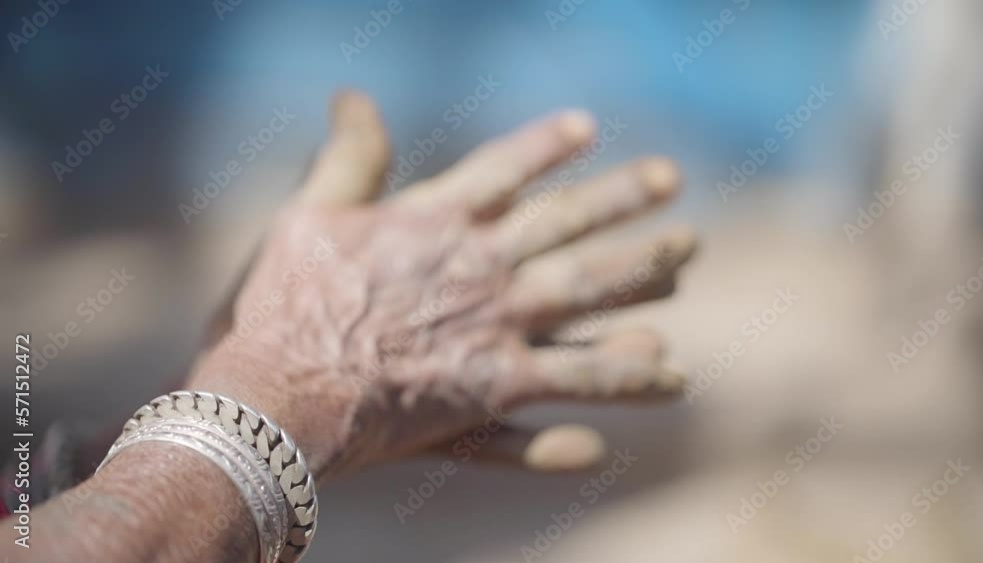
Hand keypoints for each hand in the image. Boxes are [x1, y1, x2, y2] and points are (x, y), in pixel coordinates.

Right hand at [187, 91, 695, 480]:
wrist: (276, 395)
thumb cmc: (282, 305)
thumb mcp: (306, 213)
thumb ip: (347, 157)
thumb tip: (353, 95)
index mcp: (435, 220)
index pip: (504, 169)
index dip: (546, 145)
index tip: (586, 126)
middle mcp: (478, 267)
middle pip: (567, 224)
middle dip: (623, 198)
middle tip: (671, 180)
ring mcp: (493, 328)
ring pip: (588, 298)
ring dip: (642, 278)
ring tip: (683, 265)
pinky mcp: (493, 389)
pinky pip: (572, 384)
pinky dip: (620, 382)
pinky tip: (668, 377)